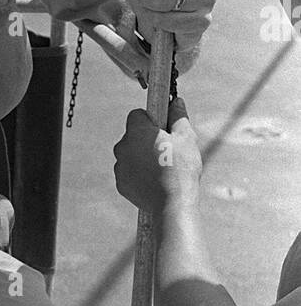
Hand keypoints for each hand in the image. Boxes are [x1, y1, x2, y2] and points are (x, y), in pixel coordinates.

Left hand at [113, 97, 202, 213]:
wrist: (172, 204)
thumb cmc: (181, 168)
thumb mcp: (186, 138)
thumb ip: (178, 117)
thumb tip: (175, 102)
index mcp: (136, 132)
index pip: (137, 115)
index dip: (151, 120)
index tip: (162, 129)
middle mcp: (122, 147)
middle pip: (132, 135)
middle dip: (146, 139)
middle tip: (166, 150)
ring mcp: (119, 166)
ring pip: (130, 154)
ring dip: (142, 156)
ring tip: (162, 168)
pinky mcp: (120, 183)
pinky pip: (128, 172)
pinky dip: (138, 173)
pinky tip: (154, 181)